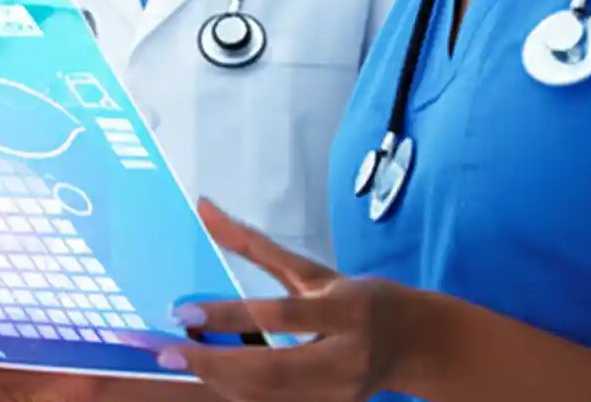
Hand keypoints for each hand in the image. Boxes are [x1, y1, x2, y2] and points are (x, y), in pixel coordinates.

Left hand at [156, 199, 435, 400]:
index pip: (281, 316)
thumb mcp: (314, 270)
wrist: (422, 346)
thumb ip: (255, 245)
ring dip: (219, 380)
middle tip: (168, 352)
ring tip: (180, 360)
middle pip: (272, 370)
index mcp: (346, 311)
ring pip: (269, 396)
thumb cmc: (364, 300)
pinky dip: (238, 392)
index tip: (182, 312)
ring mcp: (341, 392)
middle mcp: (346, 356)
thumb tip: (204, 207)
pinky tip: (212, 375)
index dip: (230, 317)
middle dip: (214, 364)